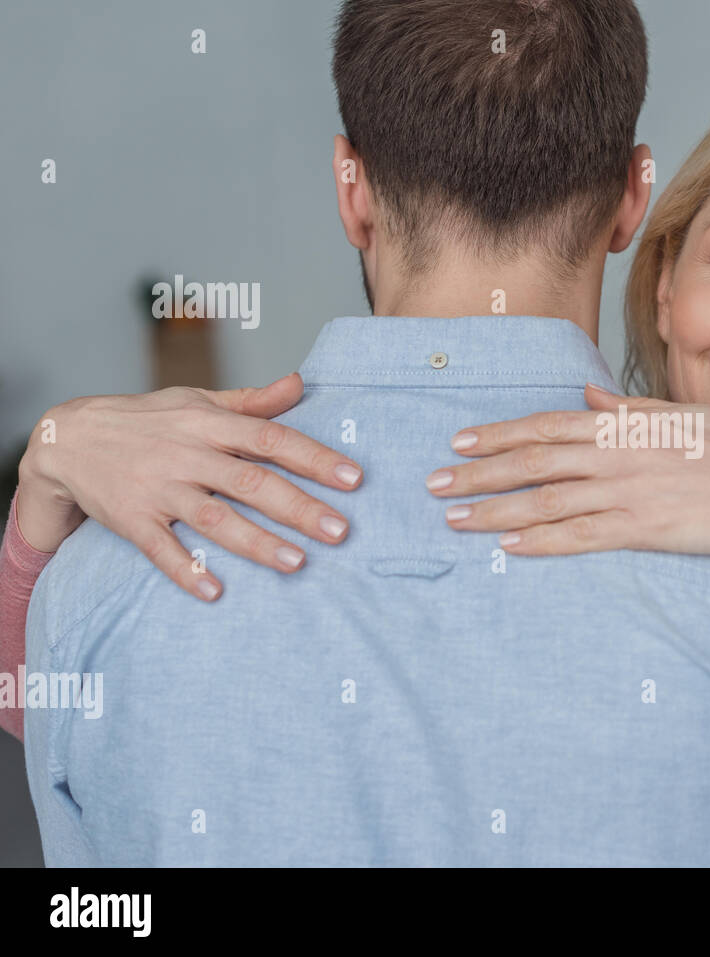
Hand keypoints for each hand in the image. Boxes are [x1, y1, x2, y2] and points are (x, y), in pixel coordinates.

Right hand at [16, 374, 361, 599]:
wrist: (65, 438)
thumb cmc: (146, 420)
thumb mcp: (196, 401)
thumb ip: (252, 401)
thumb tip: (301, 383)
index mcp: (209, 424)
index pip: (270, 439)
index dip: (313, 458)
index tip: (354, 478)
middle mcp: (187, 456)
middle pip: (251, 483)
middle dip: (299, 508)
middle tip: (341, 531)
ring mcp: (159, 489)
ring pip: (214, 519)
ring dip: (256, 543)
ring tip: (298, 563)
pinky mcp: (132, 520)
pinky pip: (161, 550)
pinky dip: (187, 571)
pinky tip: (216, 592)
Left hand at [426, 384, 709, 560]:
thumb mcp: (682, 416)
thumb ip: (630, 408)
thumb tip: (590, 394)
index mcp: (625, 425)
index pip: (546, 425)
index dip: (497, 434)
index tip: (458, 442)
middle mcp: (617, 456)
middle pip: (532, 462)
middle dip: (476, 474)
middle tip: (434, 485)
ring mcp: (628, 494)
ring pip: (545, 501)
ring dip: (494, 510)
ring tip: (454, 519)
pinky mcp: (642, 531)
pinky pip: (580, 537)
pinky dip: (541, 542)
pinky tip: (508, 548)